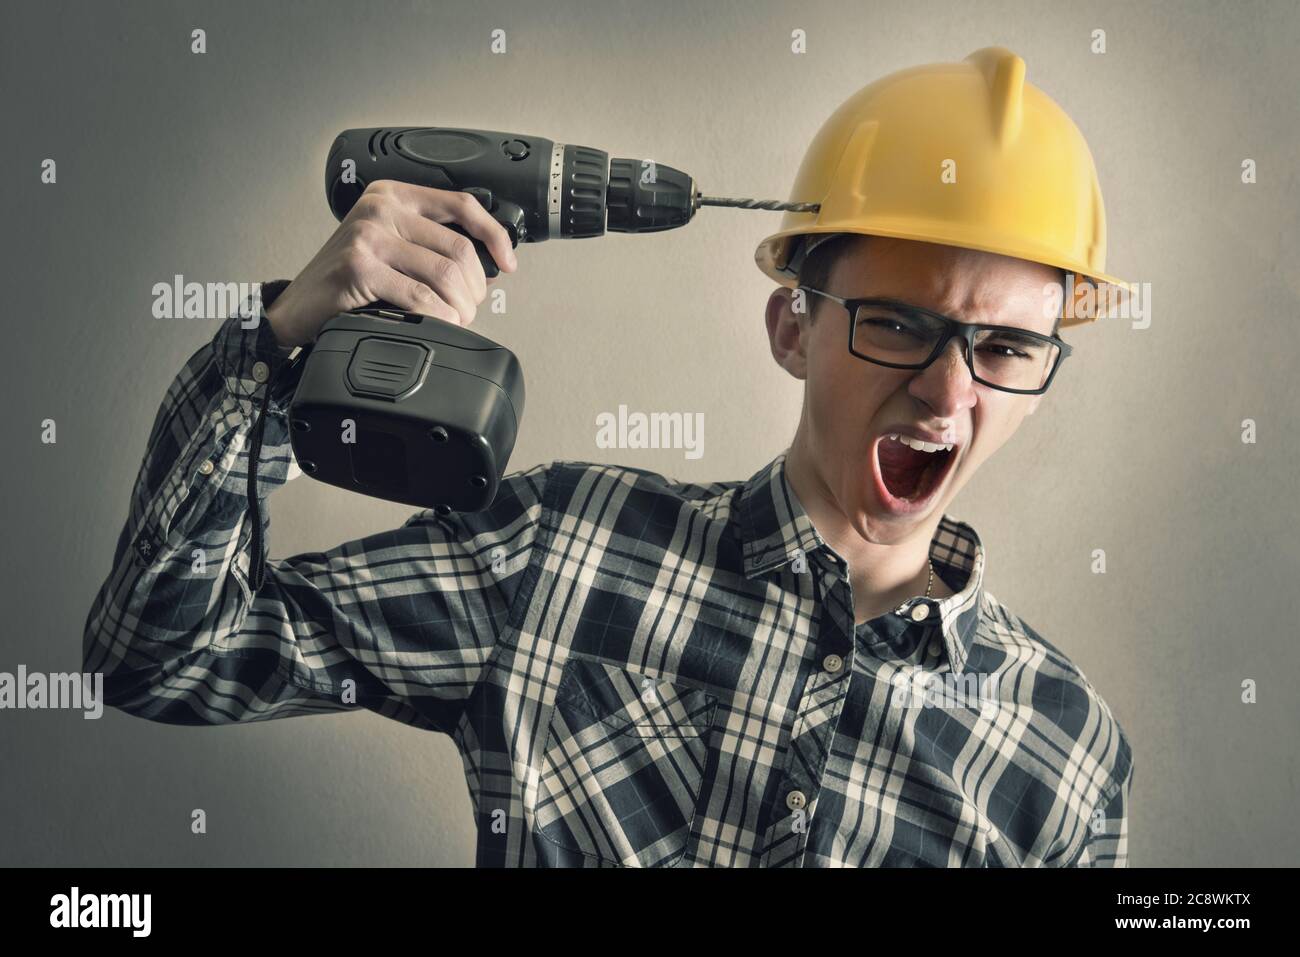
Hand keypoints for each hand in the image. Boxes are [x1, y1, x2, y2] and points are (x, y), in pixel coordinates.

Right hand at [265, 180, 517, 346]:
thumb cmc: (345, 283)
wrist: (297, 308)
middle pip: (458, 248)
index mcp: (393, 196)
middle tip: (470, 308)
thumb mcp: (388, 248)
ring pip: (445, 274)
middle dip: (476, 288)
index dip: (494, 235)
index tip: (508, 263)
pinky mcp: (359, 268)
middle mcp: (381, 209)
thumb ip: (429, 246)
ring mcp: (368, 236)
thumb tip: (488, 266)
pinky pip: (420, 297)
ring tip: (456, 320)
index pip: (462, 204)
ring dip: (461, 307)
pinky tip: (440, 324)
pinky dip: (440, 317)